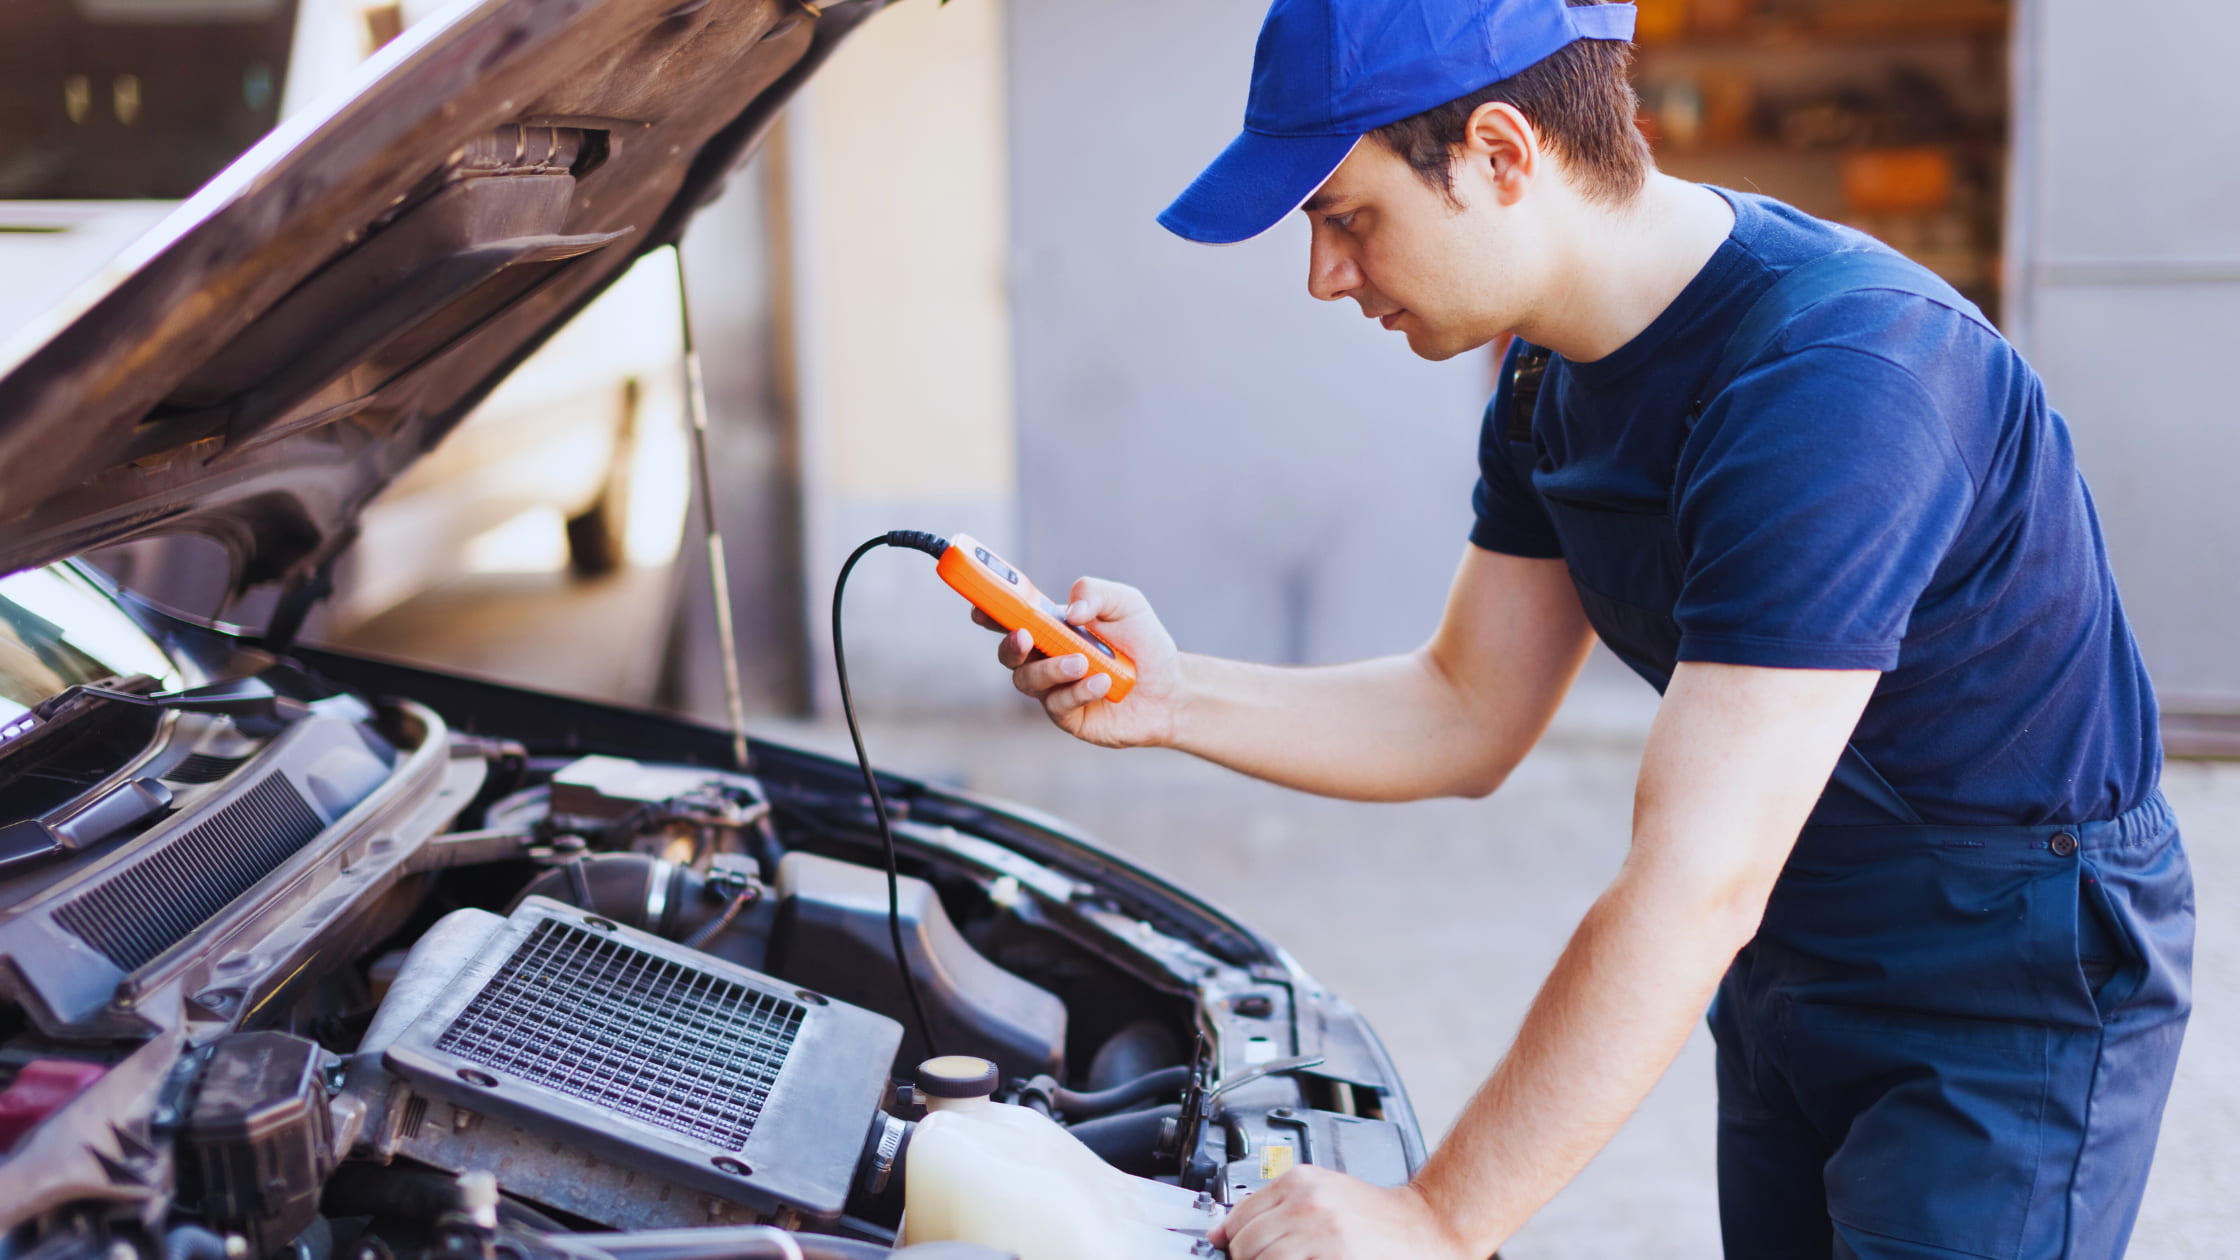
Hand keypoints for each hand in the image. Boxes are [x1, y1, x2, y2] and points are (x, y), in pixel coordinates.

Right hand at [976, 576, 1181, 747]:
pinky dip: (1079, 691)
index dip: (990, 611)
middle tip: (1025, 635)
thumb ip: (1095, 593)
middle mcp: (1046, 658)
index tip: (980, 606)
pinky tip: (1104, 682)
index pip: (1012, 617)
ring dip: (1051, 669)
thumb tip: (1070, 611)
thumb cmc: (1144, 644)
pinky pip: (1057, 705)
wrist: (1172, 689)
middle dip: (1010, 644)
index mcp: (1052, 627)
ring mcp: (1054, 689)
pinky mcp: (1068, 715)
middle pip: (1008, 653)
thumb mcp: (1126, 604)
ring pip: (1028, 681)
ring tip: (1083, 662)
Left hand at [1211, 1167, 1477, 1259]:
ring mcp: (1322, 1234)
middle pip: (1246, 1244)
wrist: (1427, 1230)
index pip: (1238, 1217)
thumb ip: (1273, 1208)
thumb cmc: (1377, 1218)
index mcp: (1300, 1181)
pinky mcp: (1335, 1258)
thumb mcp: (1322, 1196)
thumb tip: (1221, 1232)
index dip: (1235, 1241)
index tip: (1237, 1251)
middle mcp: (1308, 1204)